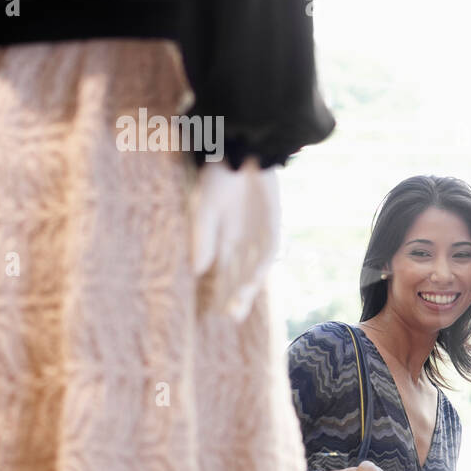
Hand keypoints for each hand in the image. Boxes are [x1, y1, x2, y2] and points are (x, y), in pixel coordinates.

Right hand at [191, 159, 280, 321]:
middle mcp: (239, 241)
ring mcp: (257, 236)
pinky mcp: (273, 228)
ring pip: (252, 270)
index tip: (208, 311)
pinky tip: (252, 283)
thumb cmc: (218, 177)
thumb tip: (197, 271)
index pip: (217, 271)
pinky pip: (268, 254)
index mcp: (220, 238)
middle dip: (232, 297)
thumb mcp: (205, 209)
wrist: (243, 153)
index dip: (213, 290)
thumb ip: (203, 238)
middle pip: (235, 276)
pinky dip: (260, 268)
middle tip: (228, 317)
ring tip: (237, 308)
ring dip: (246, 289)